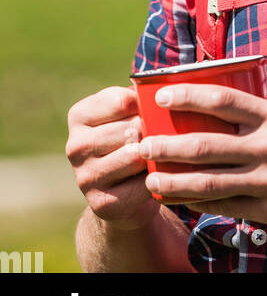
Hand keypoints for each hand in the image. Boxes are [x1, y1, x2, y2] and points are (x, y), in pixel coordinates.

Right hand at [66, 86, 156, 229]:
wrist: (124, 192)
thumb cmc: (132, 140)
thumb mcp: (129, 111)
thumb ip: (139, 97)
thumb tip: (160, 92)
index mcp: (79, 116)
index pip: (122, 101)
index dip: (145, 105)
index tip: (152, 112)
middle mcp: (75, 146)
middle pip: (129, 130)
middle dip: (152, 132)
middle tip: (162, 137)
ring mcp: (85, 177)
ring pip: (135, 157)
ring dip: (155, 156)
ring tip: (160, 155)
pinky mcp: (101, 204)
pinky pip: (141, 185)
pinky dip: (156, 180)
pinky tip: (157, 177)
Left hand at [137, 84, 266, 235]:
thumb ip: (263, 120)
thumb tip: (225, 115)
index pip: (222, 99)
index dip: (187, 95)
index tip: (161, 94)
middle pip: (205, 144)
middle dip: (167, 145)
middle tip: (143, 143)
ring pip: (208, 182)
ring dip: (173, 182)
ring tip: (152, 180)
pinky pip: (227, 208)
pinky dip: (201, 205)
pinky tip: (184, 203)